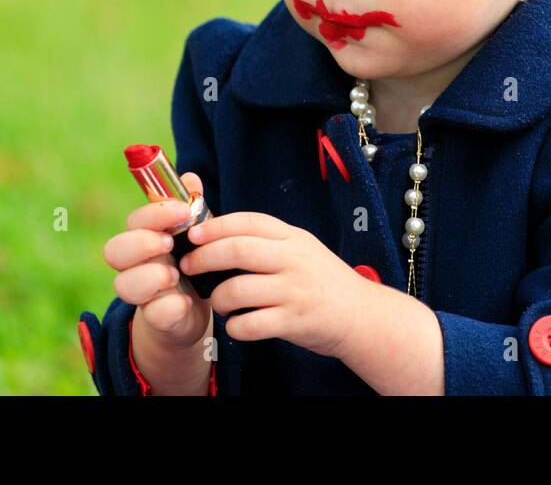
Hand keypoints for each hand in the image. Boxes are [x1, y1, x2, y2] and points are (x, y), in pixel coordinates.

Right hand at [103, 172, 210, 347]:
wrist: (195, 308)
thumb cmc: (191, 261)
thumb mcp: (195, 233)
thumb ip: (191, 206)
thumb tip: (190, 179)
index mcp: (143, 239)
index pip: (134, 221)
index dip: (154, 214)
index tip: (183, 211)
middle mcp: (134, 265)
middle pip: (113, 250)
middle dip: (141, 243)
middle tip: (169, 243)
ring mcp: (142, 294)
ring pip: (123, 285)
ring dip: (151, 276)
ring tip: (176, 275)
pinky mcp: (156, 320)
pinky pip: (153, 315)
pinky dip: (170, 307)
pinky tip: (186, 302)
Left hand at [178, 211, 371, 359]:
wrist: (361, 314)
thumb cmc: (323, 281)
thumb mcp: (302, 249)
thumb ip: (269, 241)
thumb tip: (219, 235)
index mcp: (293, 238)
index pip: (248, 222)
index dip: (215, 226)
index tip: (193, 234)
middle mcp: (293, 260)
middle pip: (237, 250)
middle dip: (204, 257)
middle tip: (188, 266)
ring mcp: (294, 291)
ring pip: (237, 290)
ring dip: (217, 298)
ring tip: (217, 302)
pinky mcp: (294, 322)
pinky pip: (250, 325)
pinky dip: (235, 327)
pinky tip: (237, 325)